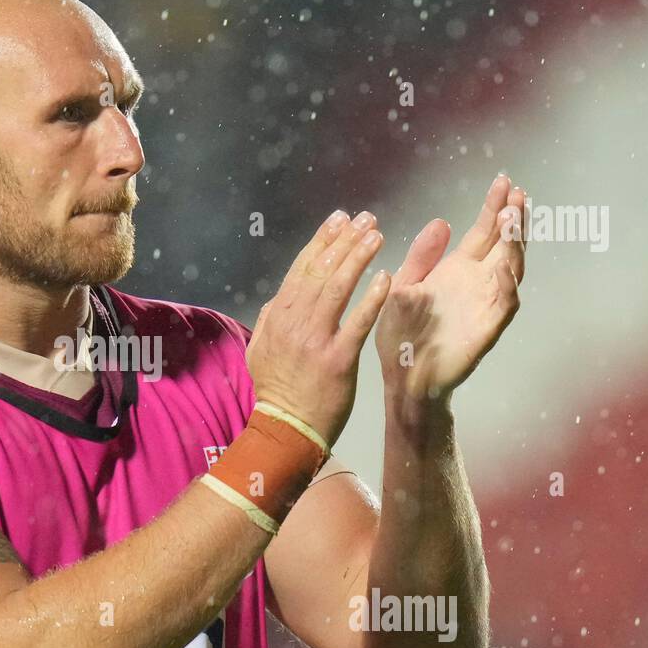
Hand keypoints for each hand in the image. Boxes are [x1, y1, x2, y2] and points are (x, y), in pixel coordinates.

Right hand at [247, 209, 391, 448]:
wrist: (286, 429)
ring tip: (375, 236)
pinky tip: (386, 278)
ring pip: (337, 289)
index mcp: (279, 317)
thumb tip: (278, 298)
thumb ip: (269, 321)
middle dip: (344, 240)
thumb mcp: (261, 352)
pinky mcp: (338, 360)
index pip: (301, 269)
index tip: (338, 219)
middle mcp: (295, 323)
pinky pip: (357, 323)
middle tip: (364, 218)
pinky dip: (371, 298)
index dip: (321, 241)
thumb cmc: (278, 392)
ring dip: (357, 258)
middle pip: (321, 271)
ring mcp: (316, 340)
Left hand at [374, 174, 525, 404]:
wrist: (402, 379)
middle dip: (513, 219)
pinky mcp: (486, 330)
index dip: (495, 208)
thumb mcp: (403, 287)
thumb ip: (421, 258)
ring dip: (514, 246)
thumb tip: (441, 223)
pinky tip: (504, 266)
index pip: (483, 232)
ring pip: (511, 270)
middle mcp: (476, 284)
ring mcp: (485, 305)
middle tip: (518, 193)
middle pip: (504, 244)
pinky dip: (506, 286)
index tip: (504, 181)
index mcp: (457, 271)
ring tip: (513, 220)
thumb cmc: (401, 336)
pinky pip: (504, 305)